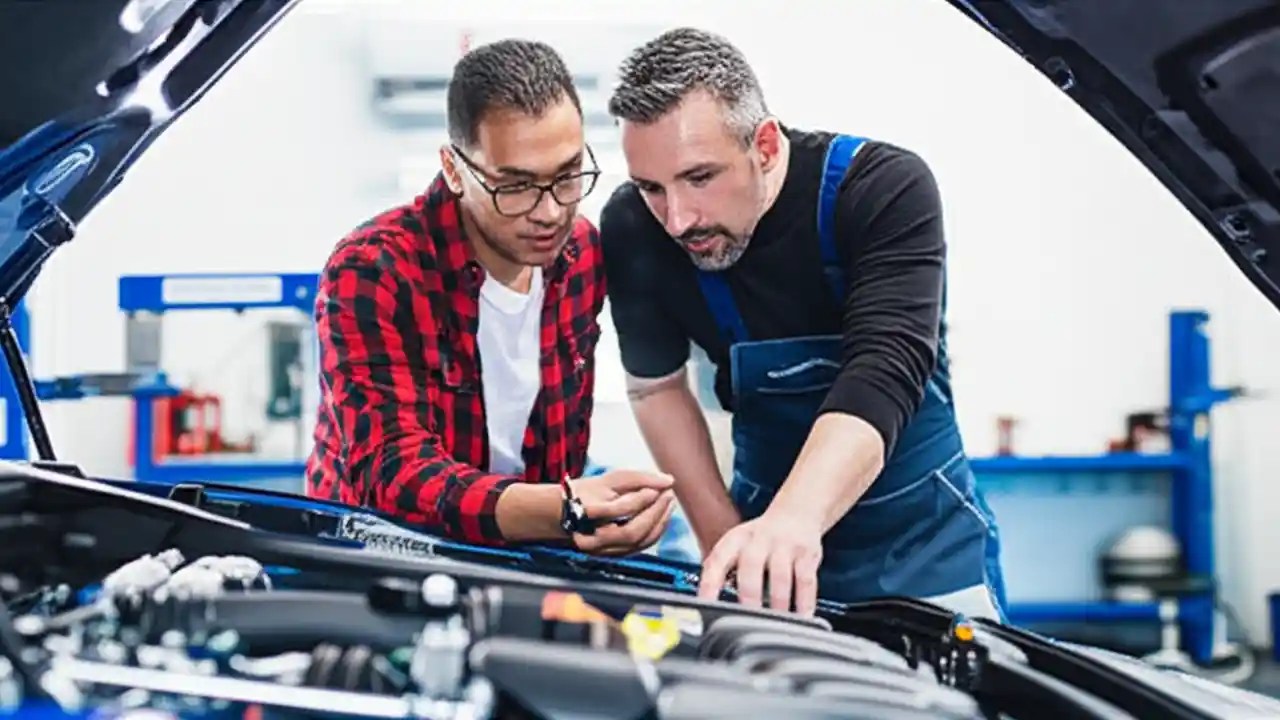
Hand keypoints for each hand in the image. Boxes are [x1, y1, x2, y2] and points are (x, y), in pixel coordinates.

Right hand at [568, 469, 675, 555]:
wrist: (566, 515)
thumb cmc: (589, 493)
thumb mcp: (610, 479)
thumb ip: (639, 478)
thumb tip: (669, 481)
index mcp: (582, 515)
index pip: (615, 511)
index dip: (640, 499)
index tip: (656, 487)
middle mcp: (590, 538)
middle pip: (629, 532)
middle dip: (654, 513)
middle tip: (668, 494)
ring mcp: (602, 551)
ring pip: (637, 542)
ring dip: (659, 522)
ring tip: (668, 502)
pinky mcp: (613, 555)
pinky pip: (640, 546)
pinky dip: (655, 530)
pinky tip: (663, 515)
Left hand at [696, 508, 822, 615]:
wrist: (796, 513)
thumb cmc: (760, 539)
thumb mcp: (737, 545)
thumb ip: (723, 571)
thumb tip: (708, 604)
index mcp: (735, 540)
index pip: (717, 561)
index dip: (709, 584)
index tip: (706, 606)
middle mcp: (758, 540)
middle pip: (751, 566)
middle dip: (749, 595)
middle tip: (748, 619)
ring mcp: (784, 546)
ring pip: (780, 576)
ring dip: (778, 603)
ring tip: (775, 623)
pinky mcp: (807, 554)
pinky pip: (806, 581)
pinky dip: (804, 603)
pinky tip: (803, 618)